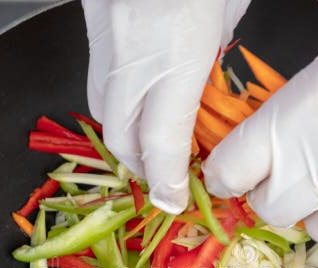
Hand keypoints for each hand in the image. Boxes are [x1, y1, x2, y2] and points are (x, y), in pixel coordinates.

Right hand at [82, 0, 249, 213]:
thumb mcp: (228, 10)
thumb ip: (215, 52)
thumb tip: (212, 79)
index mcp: (176, 52)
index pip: (162, 141)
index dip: (167, 180)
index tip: (173, 198)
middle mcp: (131, 51)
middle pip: (121, 137)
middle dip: (141, 166)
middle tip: (163, 175)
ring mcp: (104, 36)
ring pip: (100, 106)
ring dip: (124, 130)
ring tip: (148, 137)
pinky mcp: (90, 18)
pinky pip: (95, 72)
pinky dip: (113, 91)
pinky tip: (133, 90)